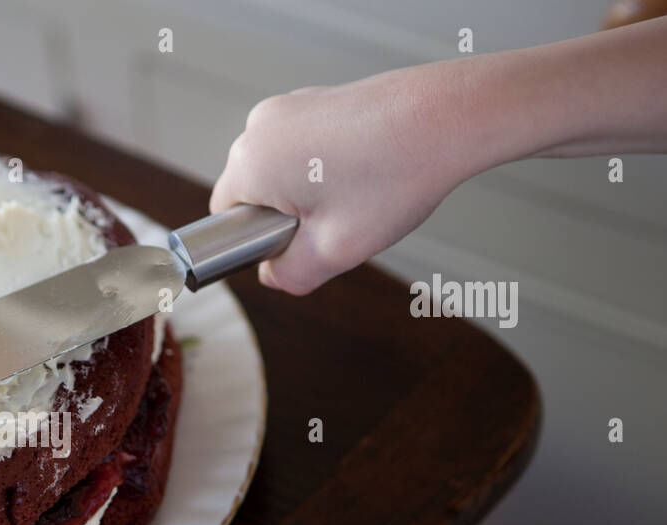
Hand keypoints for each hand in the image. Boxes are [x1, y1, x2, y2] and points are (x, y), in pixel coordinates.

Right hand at [210, 62, 479, 295]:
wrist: (450, 116)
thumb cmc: (395, 176)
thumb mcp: (334, 252)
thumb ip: (288, 276)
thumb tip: (273, 274)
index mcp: (249, 164)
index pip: (223, 220)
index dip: (255, 242)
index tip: (301, 243)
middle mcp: (259, 128)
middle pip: (249, 194)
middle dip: (283, 217)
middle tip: (335, 223)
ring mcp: (287, 108)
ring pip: (277, 173)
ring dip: (305, 194)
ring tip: (355, 195)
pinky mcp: (313, 100)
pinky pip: (301, 150)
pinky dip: (323, 168)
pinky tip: (363, 173)